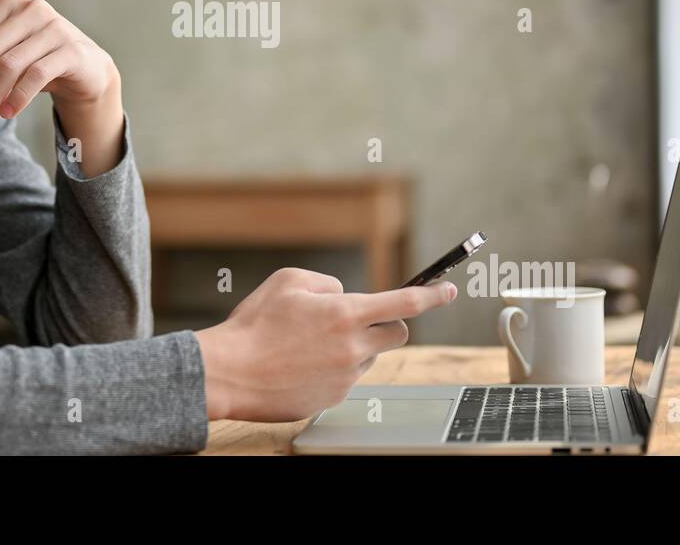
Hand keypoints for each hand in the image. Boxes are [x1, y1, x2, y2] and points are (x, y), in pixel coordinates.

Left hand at [0, 0, 117, 131]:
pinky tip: (9, 114)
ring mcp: (55, 27)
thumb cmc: (37, 61)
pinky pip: (36, 74)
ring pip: (8, 65)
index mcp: (9, 3)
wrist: (87, 70)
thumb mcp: (2, 58)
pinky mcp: (72, 49)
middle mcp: (32, 9)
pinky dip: (18, 97)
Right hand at [193, 268, 457, 421]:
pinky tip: (300, 365)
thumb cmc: (254, 324)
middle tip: (361, 319)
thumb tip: (343, 295)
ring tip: (308, 345)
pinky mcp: (332, 399)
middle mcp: (353, 348)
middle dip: (388, 323)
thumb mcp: (289, 281)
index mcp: (346, 314)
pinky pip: (345, 378)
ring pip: (368, 357)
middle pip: (397, 334)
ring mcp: (345, 378)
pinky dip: (332, 368)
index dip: (433, 295)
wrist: (229, 373)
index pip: (405, 303)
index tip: (449, 290)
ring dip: (353, 347)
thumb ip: (326, 283)